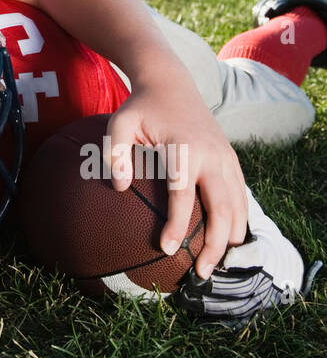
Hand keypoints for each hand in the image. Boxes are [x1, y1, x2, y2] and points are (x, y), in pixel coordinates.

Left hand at [105, 75, 248, 279]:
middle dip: (216, 244)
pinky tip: (228, 240)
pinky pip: (241, 195)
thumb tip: (117, 187)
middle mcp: (212, 156)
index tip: (166, 250)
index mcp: (185, 149)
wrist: (172, 84)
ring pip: (238, 206)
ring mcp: (227, 158)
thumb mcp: (120, 123)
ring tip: (217, 265)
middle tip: (201, 273)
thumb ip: (115, 153)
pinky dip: (238, 220)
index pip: (182, 195)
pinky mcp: (232, 160)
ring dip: (231, 237)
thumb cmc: (141, 107)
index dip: (176, 225)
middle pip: (222, 208)